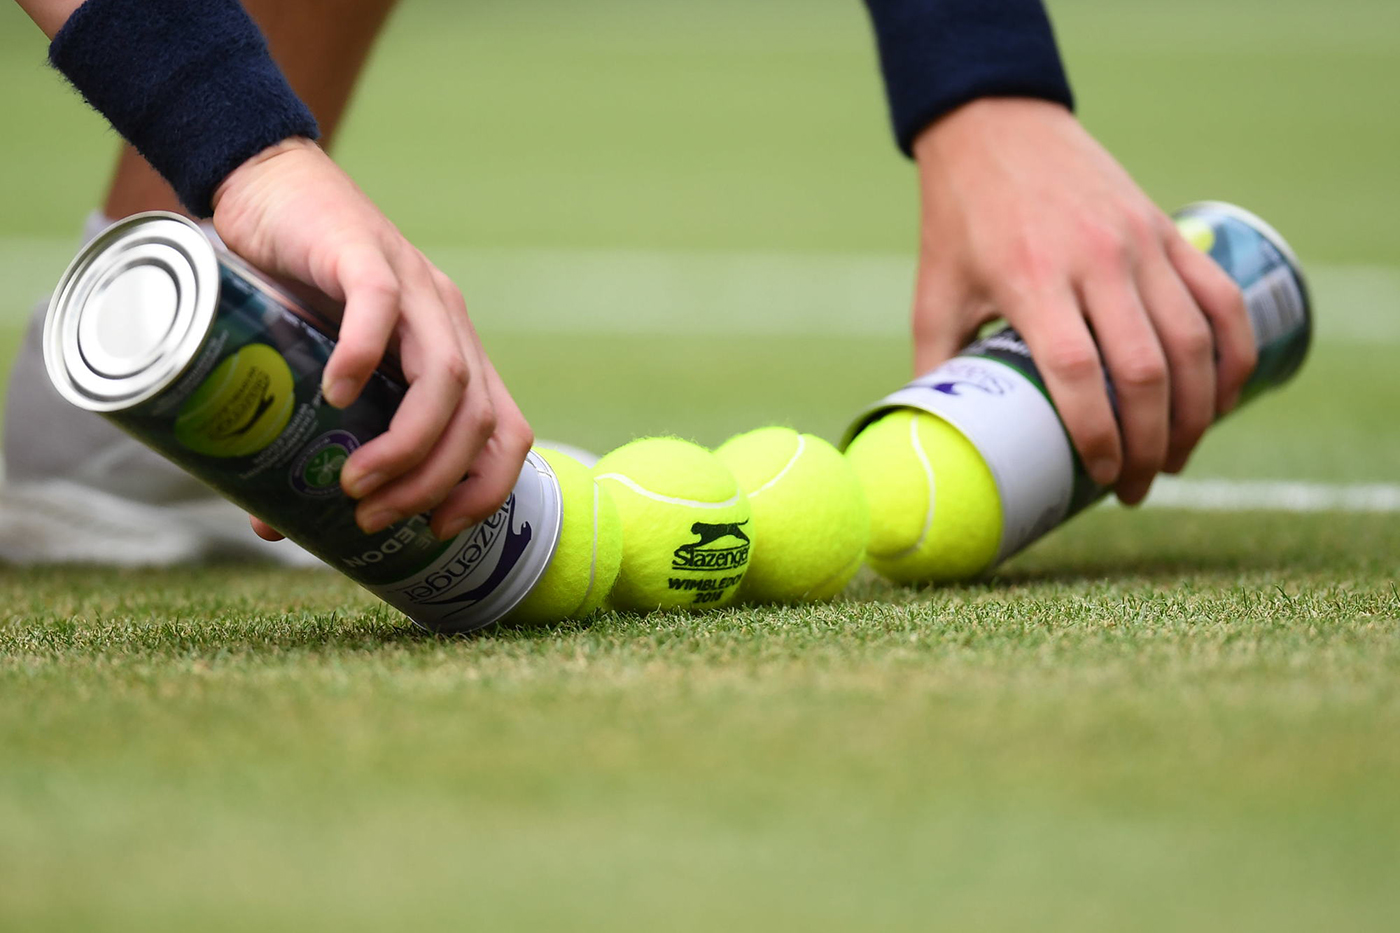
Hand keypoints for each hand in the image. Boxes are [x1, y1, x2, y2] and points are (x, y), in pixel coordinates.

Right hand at [211, 138, 533, 540]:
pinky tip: (335, 397)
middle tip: (376, 516)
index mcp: (454, 351)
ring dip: (408, 442)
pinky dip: (364, 358)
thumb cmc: (290, 292)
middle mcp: (447, 320)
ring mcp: (411, 283)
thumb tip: (275, 525)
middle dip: (435, 481)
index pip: (507, 432)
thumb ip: (306, 441)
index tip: (437, 531)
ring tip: (354, 480)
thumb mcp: (312, 374)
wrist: (264, 184)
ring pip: (446, 377)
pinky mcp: (361, 251)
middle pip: (478, 418)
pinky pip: (379, 307)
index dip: (485, 489)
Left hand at [909, 98, 1254, 503]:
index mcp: (1030, 278)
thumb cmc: (960, 219)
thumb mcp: (934, 294)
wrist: (997, 127)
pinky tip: (1225, 399)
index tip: (1099, 476)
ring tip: (1176, 458)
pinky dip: (1233, 354)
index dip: (1096, 432)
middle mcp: (1094, 260)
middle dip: (1149, 442)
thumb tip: (932, 437)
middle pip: (1144, 369)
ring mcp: (1140, 242)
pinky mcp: (1168, 229)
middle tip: (1138, 486)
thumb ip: (936, 365)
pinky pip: (1220, 300)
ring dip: (1196, 412)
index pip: (1076, 371)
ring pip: (1192, 342)